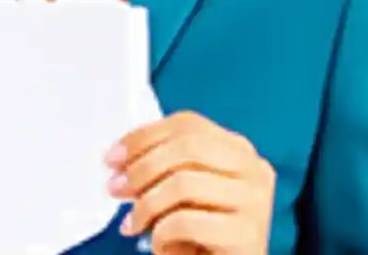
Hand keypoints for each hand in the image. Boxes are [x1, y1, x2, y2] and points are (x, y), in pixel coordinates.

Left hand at [104, 111, 273, 254]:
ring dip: (146, 205)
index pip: (187, 124)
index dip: (143, 136)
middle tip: (115, 188)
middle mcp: (253, 169)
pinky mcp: (247, 234)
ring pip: (184, 183)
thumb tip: (118, 161)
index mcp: (238, 150)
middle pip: (187, 147)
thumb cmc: (204, 234)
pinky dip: (161, 234)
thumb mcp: (183, 193)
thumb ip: (161, 169)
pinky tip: (159, 245)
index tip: (112, 157)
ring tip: (133, 224)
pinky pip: (187, 222)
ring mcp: (255, 200)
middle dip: (141, 167)